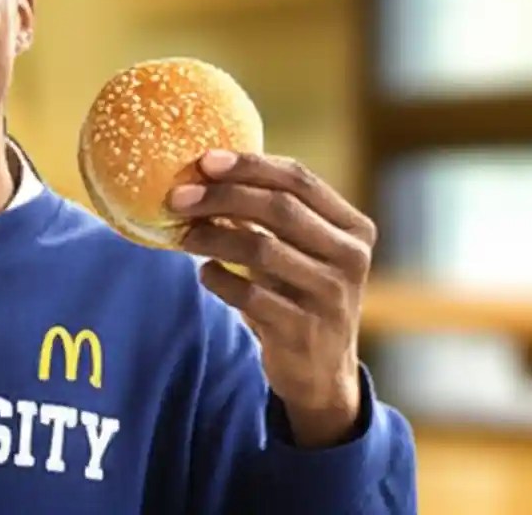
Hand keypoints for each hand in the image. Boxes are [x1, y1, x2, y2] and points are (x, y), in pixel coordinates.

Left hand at [168, 150, 376, 446]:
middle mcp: (351, 258)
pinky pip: (248, 295)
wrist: (321, 371)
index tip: (205, 161)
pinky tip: (205, 274)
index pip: (299, 179)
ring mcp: (331, 296)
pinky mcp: (304, 331)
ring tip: (183, 236)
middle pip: (279, 208)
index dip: (249, 165)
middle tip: (178, 197)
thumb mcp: (298, 249)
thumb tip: (204, 173)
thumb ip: (267, 213)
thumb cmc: (299, 292)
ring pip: (261, 249)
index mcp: (353, 227)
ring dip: (212, 237)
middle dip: (222, 196)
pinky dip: (217, 280)